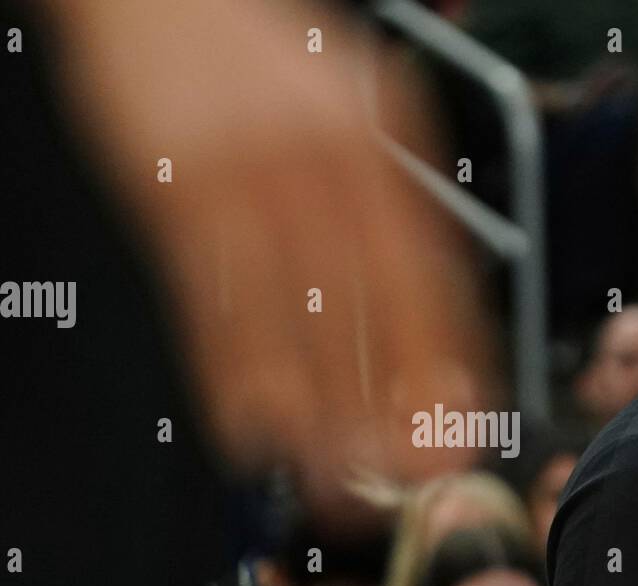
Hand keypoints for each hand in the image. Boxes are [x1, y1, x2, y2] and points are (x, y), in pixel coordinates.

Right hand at [46, 0, 495, 522]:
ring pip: (291, 322)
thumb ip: (380, 191)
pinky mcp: (174, 197)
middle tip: (403, 478)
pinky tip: (249, 429)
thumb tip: (418, 296)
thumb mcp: (342, 101)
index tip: (462, 423)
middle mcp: (322, 162)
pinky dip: (229, 377)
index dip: (448, 361)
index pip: (427, 271)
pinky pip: (210, 306)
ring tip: (331, 478)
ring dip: (313, 412)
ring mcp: (246, 179)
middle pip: (368, 310)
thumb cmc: (250, 54)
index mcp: (374, 144)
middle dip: (388, 406)